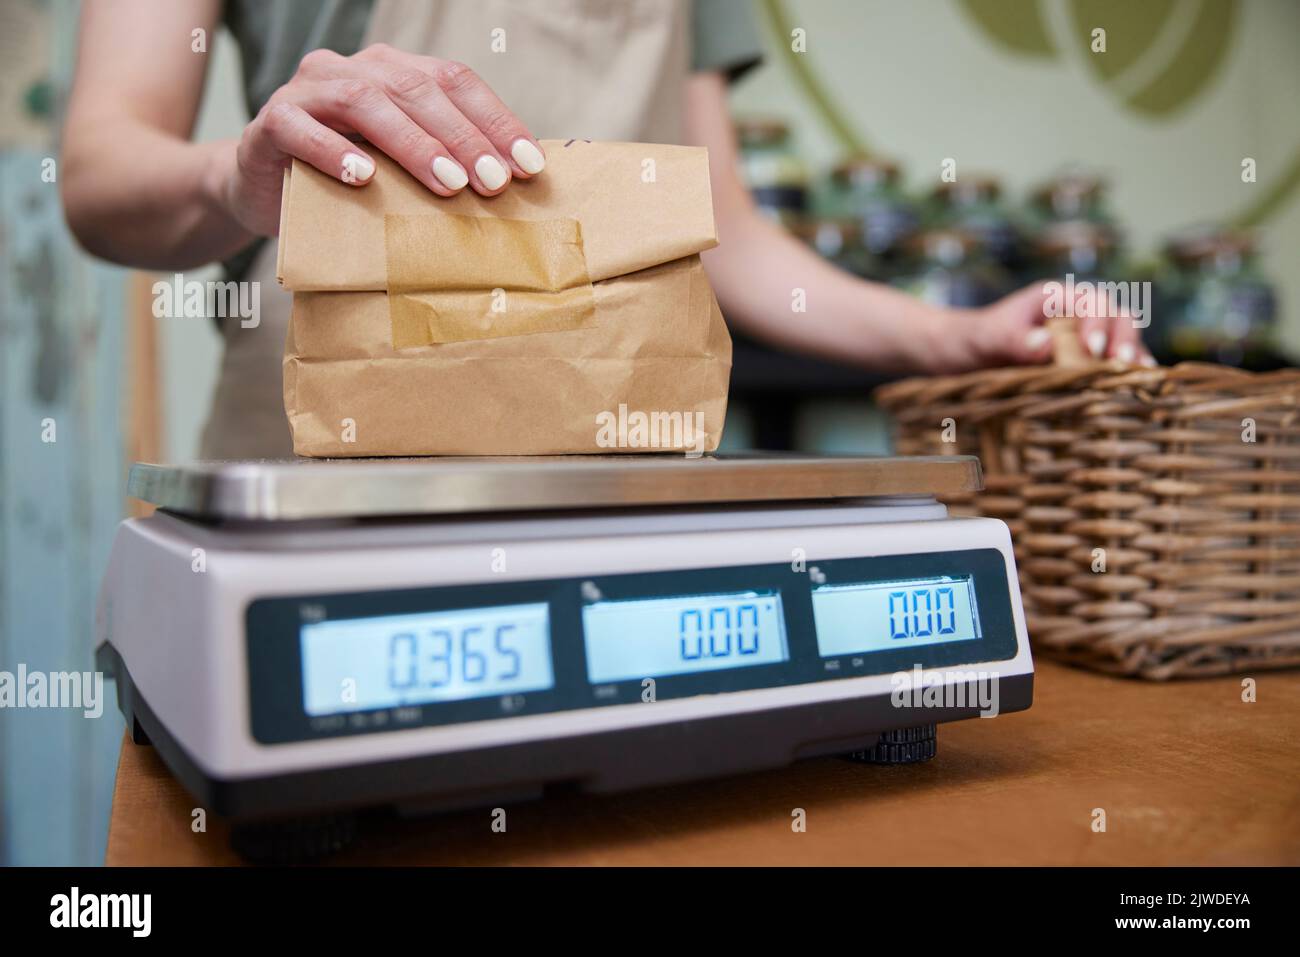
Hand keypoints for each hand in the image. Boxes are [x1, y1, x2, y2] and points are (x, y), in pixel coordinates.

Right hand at [215, 44, 546, 235]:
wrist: (265, 190)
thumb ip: (445, 166)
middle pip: (416, 89)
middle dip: (462, 137)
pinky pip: (300, 128)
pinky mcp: (271, 122)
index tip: (530, 167)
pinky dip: (332, 151)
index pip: (455, 81)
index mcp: (395, 71)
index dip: (496, 120)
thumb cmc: (348, 183)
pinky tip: (362, 177)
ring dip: (412, 143)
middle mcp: (355, 69)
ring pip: (364, 102)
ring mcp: (309, 90)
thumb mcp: (402, 173)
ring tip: (446, 184)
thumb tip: (513, 191)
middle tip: (493, 183)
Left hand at [948, 284, 1153, 369]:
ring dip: (1133, 357)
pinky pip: (1110, 364)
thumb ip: (1013, 338)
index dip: (1098, 322)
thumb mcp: (985, 337)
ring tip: (1140, 379)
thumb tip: (1047, 344)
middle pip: (1116, 318)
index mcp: (1056, 299)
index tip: (1091, 349)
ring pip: (1121, 340)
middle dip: (1124, 339)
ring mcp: (1081, 339)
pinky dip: (1125, 374)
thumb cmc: (971, 340)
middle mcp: (1076, 315)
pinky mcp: (1081, 363)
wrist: (959, 357)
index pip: (1093, 301)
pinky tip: (1137, 389)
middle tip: (1122, 365)